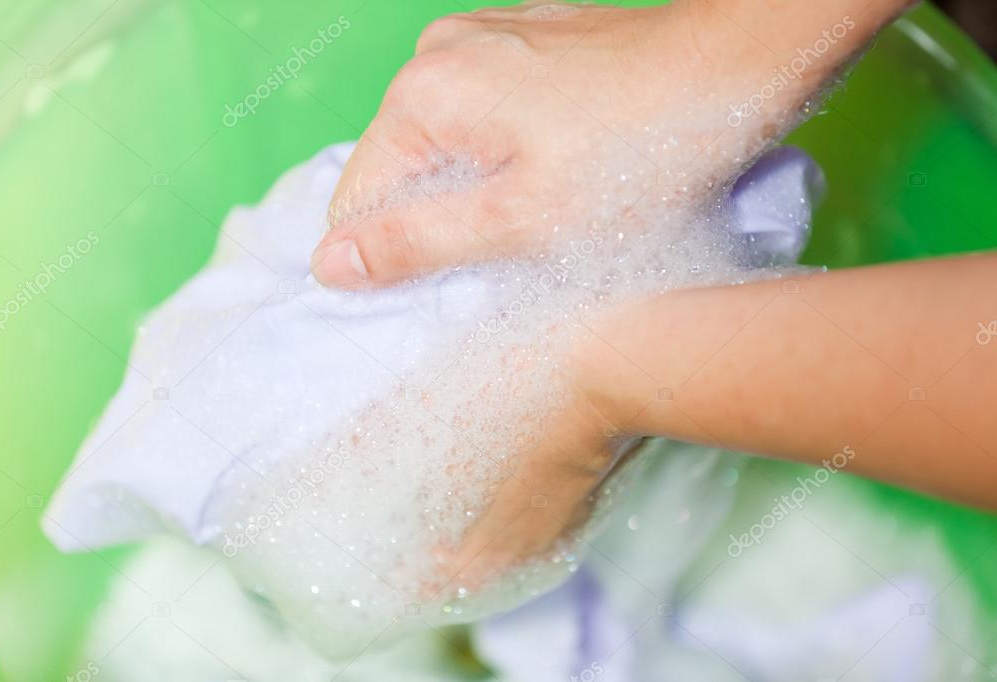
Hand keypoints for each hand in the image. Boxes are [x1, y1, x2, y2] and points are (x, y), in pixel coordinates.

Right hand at [309, 0, 892, 287]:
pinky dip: (507, 150)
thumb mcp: (522, 221)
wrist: (737, 67)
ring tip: (549, 203)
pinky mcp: (524, 38)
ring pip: (447, 143)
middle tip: (518, 244)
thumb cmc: (641, 152)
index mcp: (424, 95)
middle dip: (445, 218)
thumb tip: (330, 265)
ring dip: (481, 186)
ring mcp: (484, 37)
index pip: (359, 199)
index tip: (460, 276)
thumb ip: (417, 243)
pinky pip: (485, 112)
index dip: (398, 255)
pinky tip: (562, 164)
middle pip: (402, 168)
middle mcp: (439, 52)